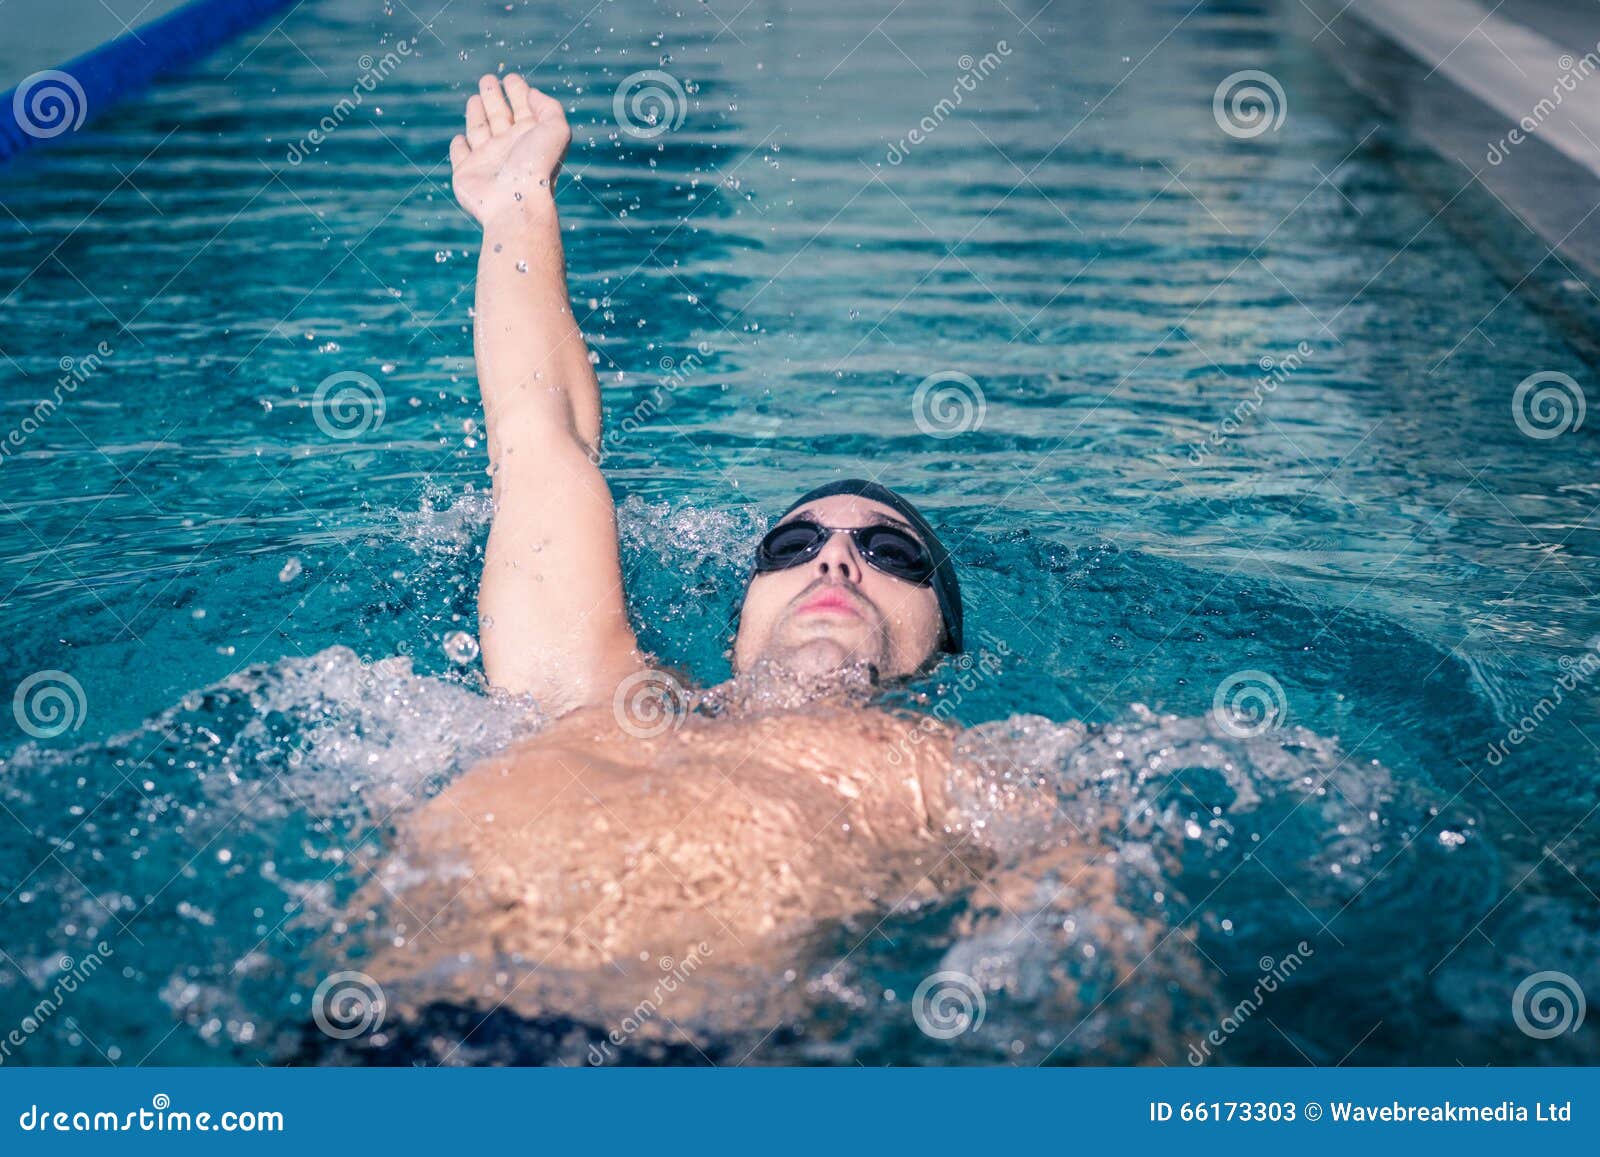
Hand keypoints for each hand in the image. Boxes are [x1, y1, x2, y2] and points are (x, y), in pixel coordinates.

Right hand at [450, 73, 570, 226]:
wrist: (515, 203)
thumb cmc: (536, 167)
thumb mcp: (556, 130)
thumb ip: (549, 108)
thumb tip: (532, 94)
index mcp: (530, 137)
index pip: (524, 108)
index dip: (518, 91)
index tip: (510, 77)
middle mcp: (509, 147)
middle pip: (500, 115)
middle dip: (494, 97)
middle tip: (488, 79)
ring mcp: (487, 159)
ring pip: (480, 130)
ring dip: (477, 114)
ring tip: (476, 97)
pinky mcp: (467, 172)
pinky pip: (460, 154)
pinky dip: (459, 145)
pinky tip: (460, 137)